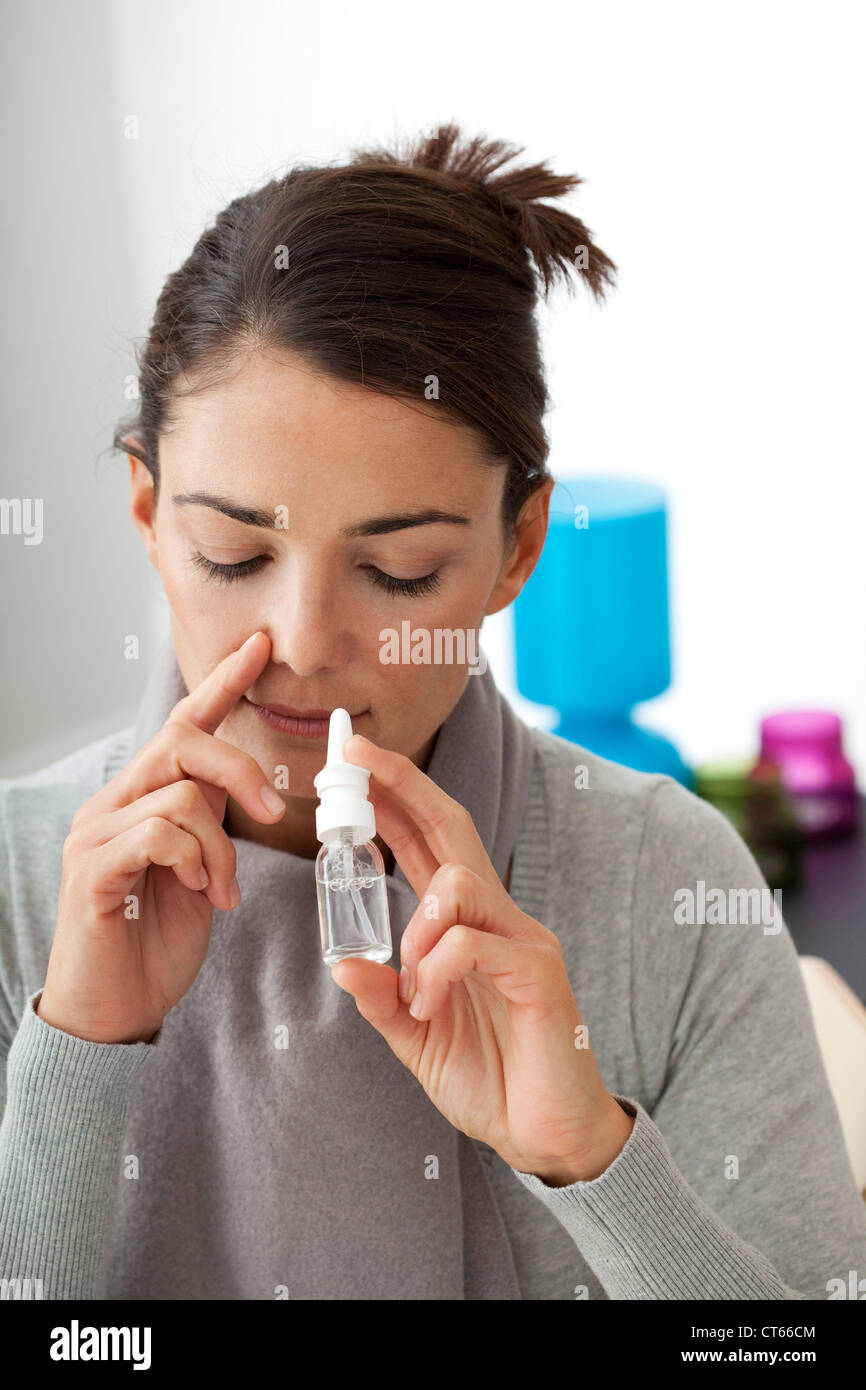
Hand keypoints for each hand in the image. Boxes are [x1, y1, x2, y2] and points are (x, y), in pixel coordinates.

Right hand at [38, 631, 285, 1043]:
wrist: (115, 1009)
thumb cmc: (156, 940)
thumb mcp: (201, 871)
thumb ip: (212, 825)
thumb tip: (247, 790)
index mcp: (144, 798)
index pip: (183, 725)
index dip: (221, 684)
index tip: (258, 647)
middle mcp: (114, 803)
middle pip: (182, 741)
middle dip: (241, 770)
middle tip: (273, 811)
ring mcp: (97, 833)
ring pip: (180, 793)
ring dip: (221, 846)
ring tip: (221, 891)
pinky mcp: (92, 869)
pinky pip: (158, 833)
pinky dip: (194, 860)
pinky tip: (198, 894)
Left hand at [334, 733, 634, 1184]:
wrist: (546, 1136)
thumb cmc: (490, 1079)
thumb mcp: (416, 1039)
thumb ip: (383, 1001)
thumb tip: (343, 965)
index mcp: (467, 925)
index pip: (428, 844)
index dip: (394, 800)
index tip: (353, 765)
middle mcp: (499, 917)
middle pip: (453, 827)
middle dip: (402, 785)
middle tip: (356, 755)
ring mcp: (523, 939)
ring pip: (457, 884)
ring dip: (414, 927)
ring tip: (411, 984)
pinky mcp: (538, 972)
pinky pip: (471, 944)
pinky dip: (435, 972)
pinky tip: (431, 1006)